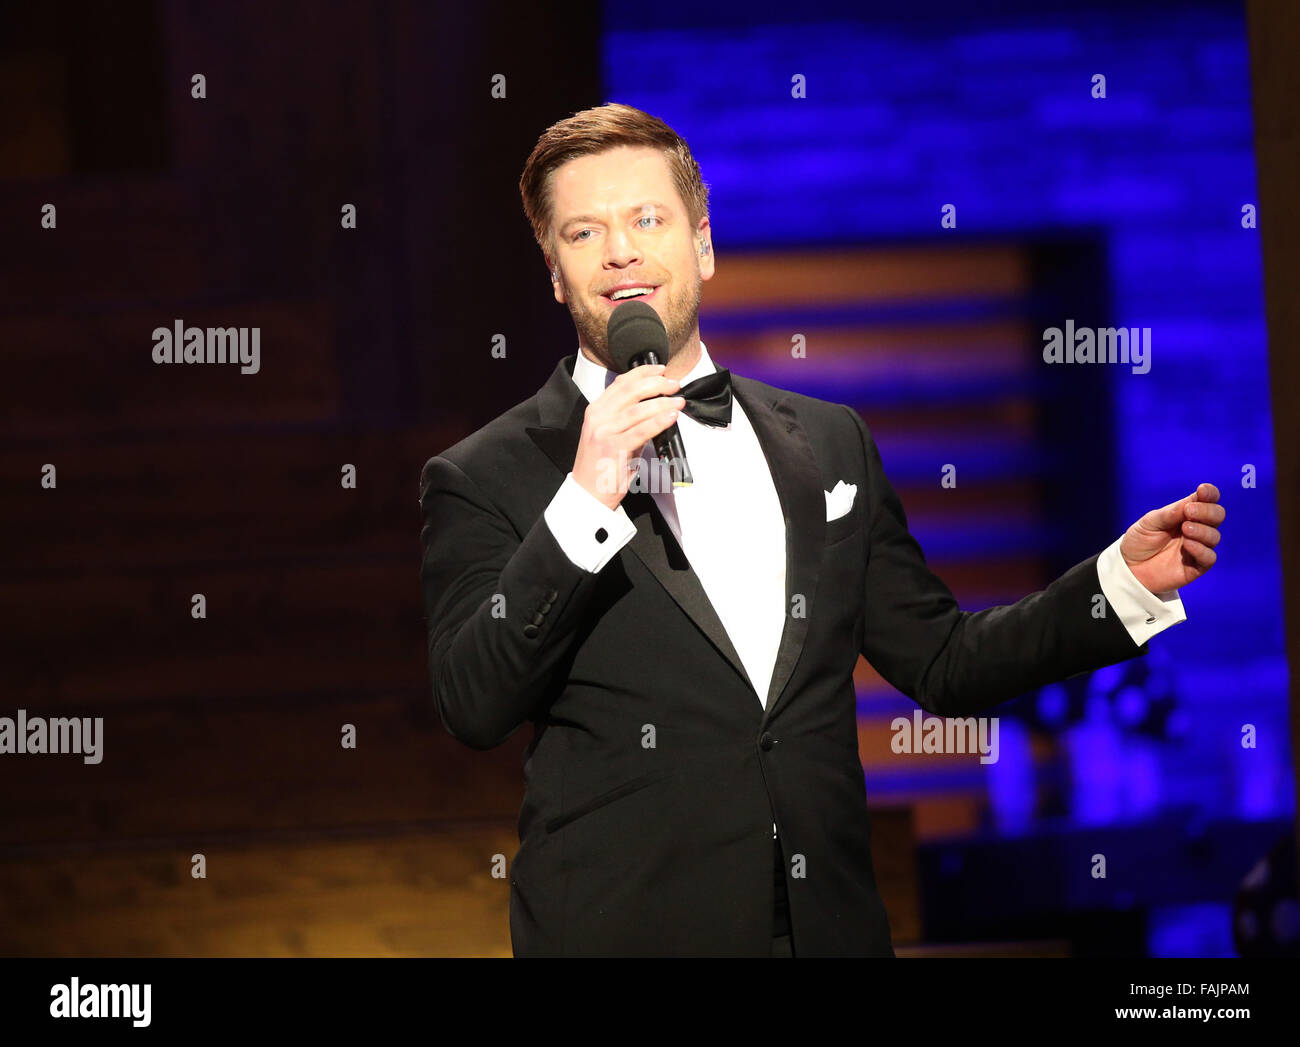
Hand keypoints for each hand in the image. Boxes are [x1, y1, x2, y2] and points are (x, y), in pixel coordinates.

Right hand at [572, 363, 684, 510]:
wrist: (587, 493)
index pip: (620, 383)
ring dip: (662, 402)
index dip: (643, 372)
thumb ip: (626, 419)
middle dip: (656, 384)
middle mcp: (598, 418)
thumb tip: (654, 406)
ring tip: (678, 401)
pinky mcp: (614, 447)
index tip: (661, 369)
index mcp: (595, 411)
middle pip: (631, 391)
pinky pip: (642, 430)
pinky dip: (659, 420)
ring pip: (638, 409)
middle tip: (675, 385)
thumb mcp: (608, 435)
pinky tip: (671, 416)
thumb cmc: (601, 467)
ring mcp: (604, 432)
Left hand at [1120, 482, 1223, 593]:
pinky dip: (1201, 549)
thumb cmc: (1140, 540)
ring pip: (1215, 536)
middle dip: (1207, 511)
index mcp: (1187, 514)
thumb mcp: (1150, 522)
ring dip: (1202, 530)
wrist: (1129, 567)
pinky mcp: (1197, 567)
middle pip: (1217, 515)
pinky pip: (1209, 557)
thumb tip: (1190, 503)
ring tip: (1185, 529)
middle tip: (1189, 512)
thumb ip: (1170, 513)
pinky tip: (1188, 544)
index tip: (1202, 490)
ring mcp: (1198, 547)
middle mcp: (1197, 529)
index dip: (1210, 494)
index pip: (1207, 500)